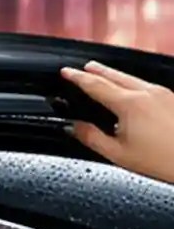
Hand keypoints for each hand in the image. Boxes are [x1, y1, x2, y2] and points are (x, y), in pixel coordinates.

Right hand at [60, 61, 173, 183]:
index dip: (78, 78)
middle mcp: (148, 93)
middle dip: (98, 70)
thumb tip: (74, 127)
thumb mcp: (117, 154)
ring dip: (115, 75)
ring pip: (133, 78)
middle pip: (116, 75)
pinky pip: (147, 85)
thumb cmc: (162, 160)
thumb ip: (91, 137)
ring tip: (105, 74)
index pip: (96, 86)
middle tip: (84, 67)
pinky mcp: (173, 100)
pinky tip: (131, 91)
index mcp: (129, 105)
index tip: (66, 72)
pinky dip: (132, 83)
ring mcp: (163, 94)